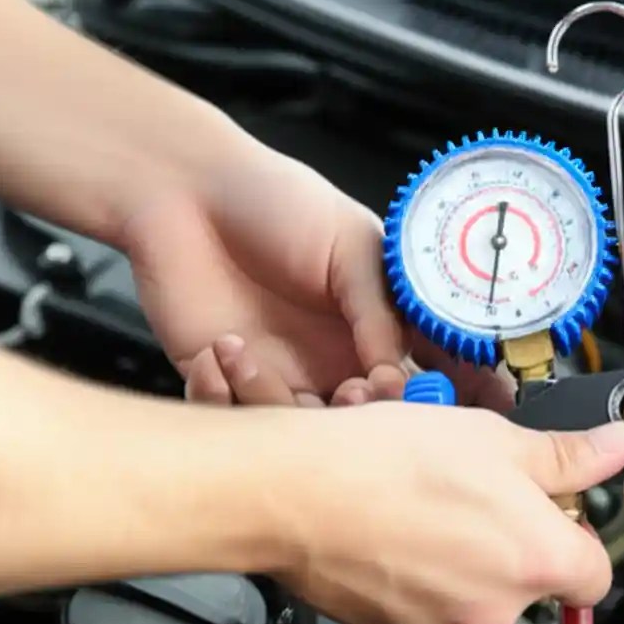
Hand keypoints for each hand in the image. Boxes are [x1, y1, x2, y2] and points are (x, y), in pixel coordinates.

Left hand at [120, 140, 514, 410]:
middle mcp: (331, 361)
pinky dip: (222, 397)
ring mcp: (278, 375)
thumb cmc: (274, 201)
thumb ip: (379, 313)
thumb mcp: (352, 244)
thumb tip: (396, 375)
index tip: (437, 408)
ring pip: (294, 434)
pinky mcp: (221, 381)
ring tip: (254, 358)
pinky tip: (218, 350)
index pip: (418, 382)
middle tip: (353, 393)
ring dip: (281, 409)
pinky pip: (228, 419)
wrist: (186, 189)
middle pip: (360, 426)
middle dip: (360, 424)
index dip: (431, 403)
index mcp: (374, 328)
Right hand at [262, 403, 623, 623]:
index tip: (549, 508)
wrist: (298, 491)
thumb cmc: (390, 460)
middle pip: (531, 583)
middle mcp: (500, 608)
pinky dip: (422, 580)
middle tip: (473, 492)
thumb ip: (566, 454)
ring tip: (425, 508)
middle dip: (510, 542)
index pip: (594, 573)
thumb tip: (614, 446)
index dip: (574, 535)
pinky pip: (430, 610)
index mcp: (538, 558)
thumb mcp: (493, 436)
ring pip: (477, 596)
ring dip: (463, 560)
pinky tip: (396, 534)